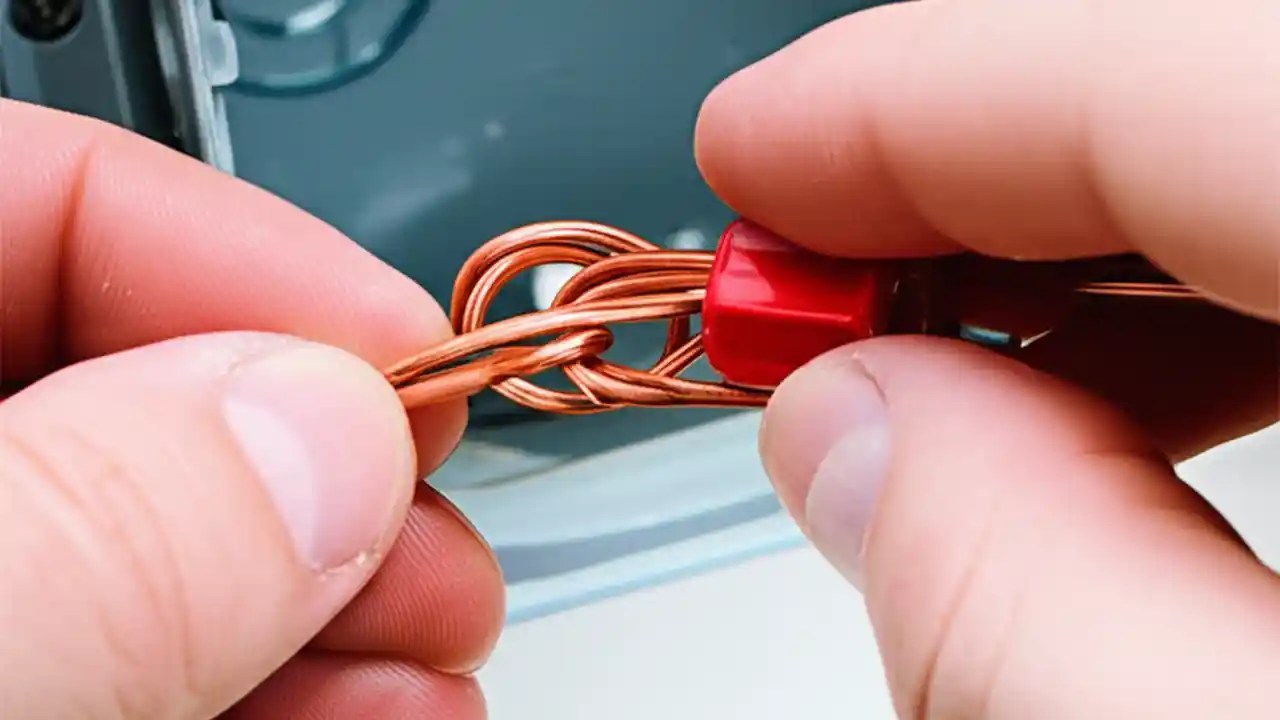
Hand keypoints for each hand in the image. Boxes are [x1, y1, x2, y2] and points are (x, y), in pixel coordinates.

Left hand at [0, 100, 502, 717]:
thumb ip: (98, 523)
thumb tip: (322, 432)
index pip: (33, 195)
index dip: (250, 257)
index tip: (417, 362)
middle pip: (131, 378)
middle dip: (325, 453)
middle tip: (440, 530)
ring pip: (166, 536)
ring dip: (337, 587)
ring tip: (439, 643)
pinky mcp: (24, 687)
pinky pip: (144, 659)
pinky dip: (282, 685)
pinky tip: (374, 712)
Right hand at [696, 0, 1277, 716]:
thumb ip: (1031, 612)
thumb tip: (852, 430)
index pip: (1205, 64)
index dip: (936, 93)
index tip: (753, 158)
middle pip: (1235, 82)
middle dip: (988, 168)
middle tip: (815, 270)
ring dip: (1094, 245)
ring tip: (938, 356)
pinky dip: (1217, 313)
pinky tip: (1125, 407)